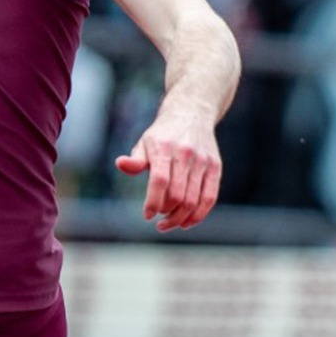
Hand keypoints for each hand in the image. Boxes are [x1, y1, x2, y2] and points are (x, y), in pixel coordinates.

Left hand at [115, 106, 222, 231]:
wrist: (191, 113)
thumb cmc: (163, 134)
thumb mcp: (145, 142)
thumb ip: (135, 160)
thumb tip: (120, 164)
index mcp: (164, 148)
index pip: (160, 181)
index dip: (153, 202)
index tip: (147, 216)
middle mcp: (185, 154)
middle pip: (177, 194)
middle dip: (166, 213)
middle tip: (158, 220)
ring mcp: (203, 161)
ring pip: (194, 200)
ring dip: (180, 218)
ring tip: (168, 223)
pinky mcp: (215, 167)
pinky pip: (210, 198)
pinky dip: (198, 215)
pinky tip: (186, 222)